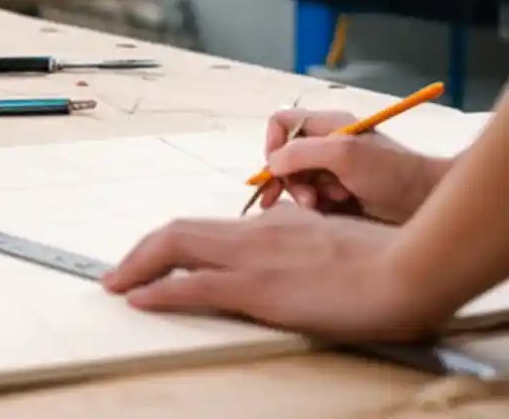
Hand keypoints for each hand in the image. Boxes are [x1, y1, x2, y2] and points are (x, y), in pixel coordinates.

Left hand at [102, 205, 441, 341]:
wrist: (407, 270)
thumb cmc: (384, 259)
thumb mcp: (334, 239)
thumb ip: (306, 241)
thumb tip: (294, 247)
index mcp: (273, 223)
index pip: (208, 227)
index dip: (173, 241)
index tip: (154, 257)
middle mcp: (254, 232)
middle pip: (179, 231)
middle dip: (141, 250)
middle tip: (117, 271)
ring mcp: (253, 258)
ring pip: (175, 247)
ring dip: (137, 265)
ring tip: (114, 282)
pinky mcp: (258, 288)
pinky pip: (193, 286)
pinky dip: (158, 290)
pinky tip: (137, 298)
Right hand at [258, 109, 449, 223]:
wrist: (429, 203)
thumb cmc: (391, 173)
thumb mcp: (344, 154)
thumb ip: (301, 153)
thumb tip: (272, 164)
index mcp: (327, 126)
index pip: (281, 123)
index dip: (273, 144)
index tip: (278, 170)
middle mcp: (326, 145)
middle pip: (285, 158)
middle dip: (289, 179)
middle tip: (306, 200)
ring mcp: (332, 171)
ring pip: (297, 182)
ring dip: (306, 196)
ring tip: (327, 205)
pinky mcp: (339, 195)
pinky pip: (312, 200)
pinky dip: (317, 208)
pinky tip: (335, 211)